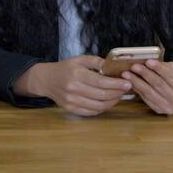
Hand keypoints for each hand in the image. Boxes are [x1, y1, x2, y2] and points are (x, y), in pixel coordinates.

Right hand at [16, 55, 130, 116]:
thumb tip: (112, 66)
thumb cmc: (65, 68)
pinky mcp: (71, 109)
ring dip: (112, 102)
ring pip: (98, 106)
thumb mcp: (79, 59)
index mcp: (77, 75)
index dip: (116, 84)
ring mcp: (72, 101)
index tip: (127, 83)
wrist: (46, 80)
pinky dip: (102, 108)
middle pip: (102, 95)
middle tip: (126, 89)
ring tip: (118, 95)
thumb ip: (96, 61)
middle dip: (117, 93)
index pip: (101, 82)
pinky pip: (91, 112)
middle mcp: (74, 89)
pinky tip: (107, 102)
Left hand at [124, 59, 172, 114]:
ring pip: (150, 93)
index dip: (158, 68)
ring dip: (137, 82)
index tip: (148, 61)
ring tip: (127, 74)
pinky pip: (146, 99)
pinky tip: (131, 83)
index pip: (170, 76)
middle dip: (145, 74)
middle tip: (134, 66)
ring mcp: (169, 107)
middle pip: (159, 84)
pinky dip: (137, 90)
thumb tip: (146, 62)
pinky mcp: (160, 110)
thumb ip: (163, 67)